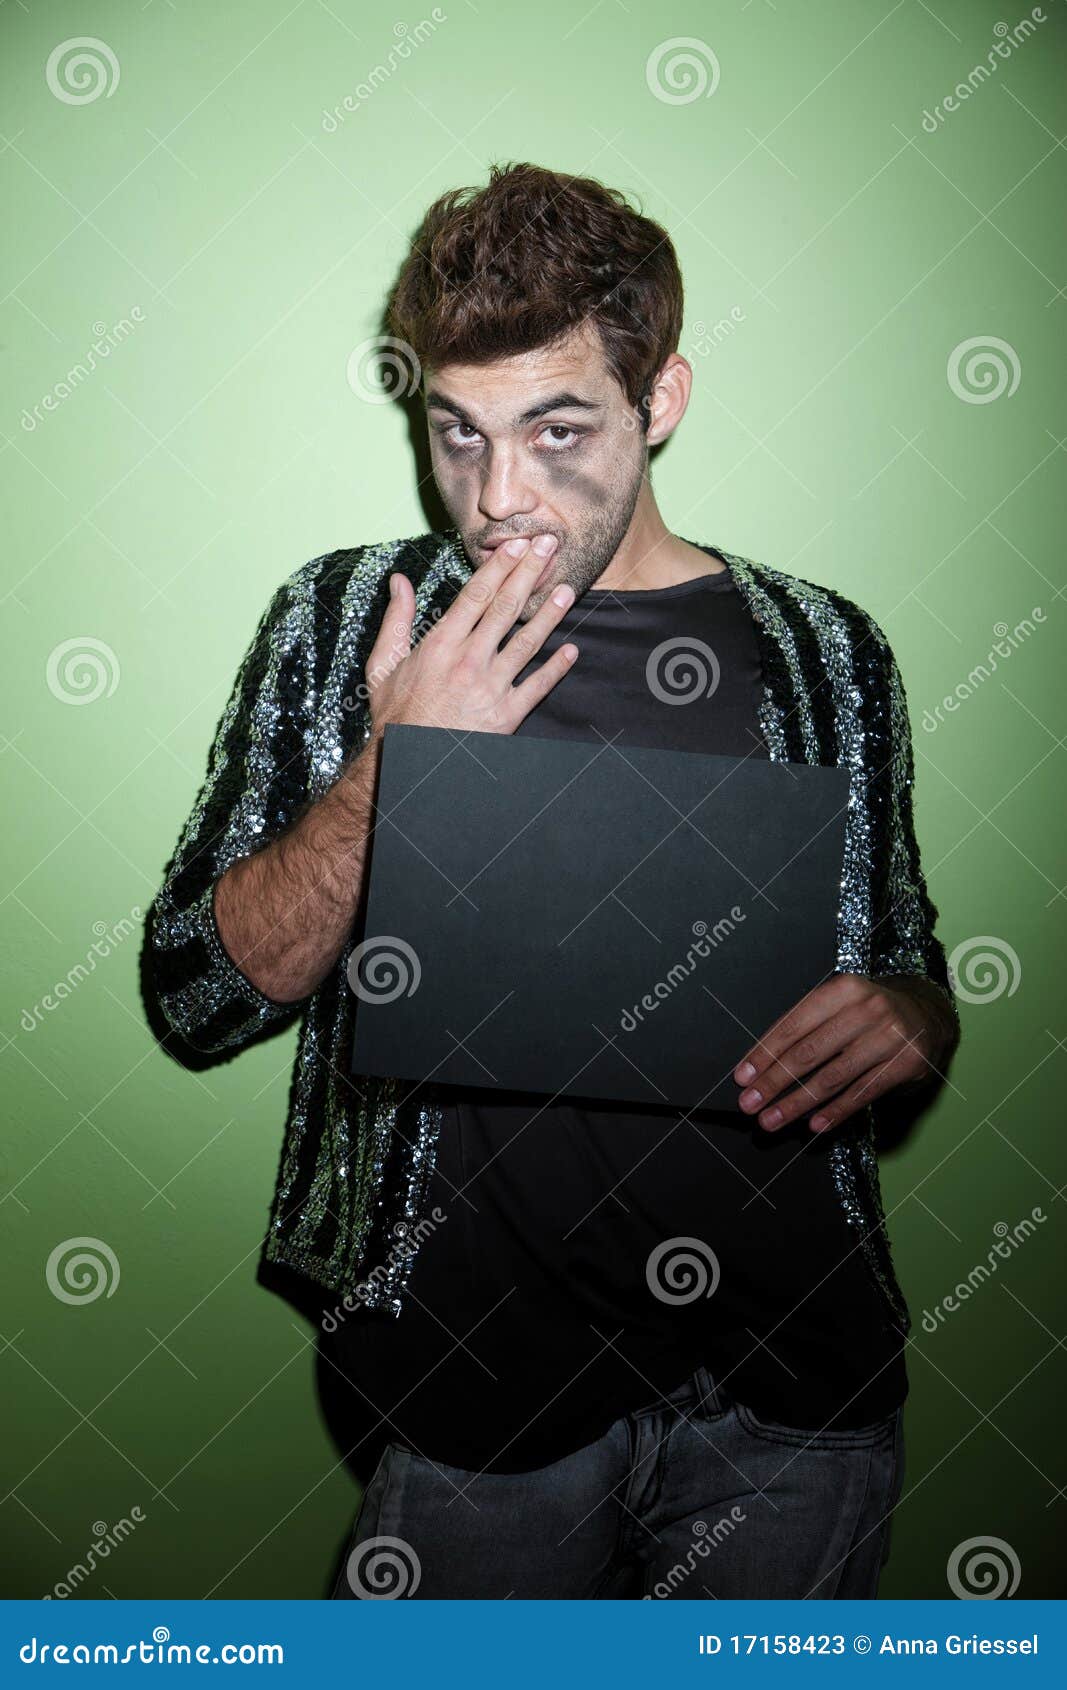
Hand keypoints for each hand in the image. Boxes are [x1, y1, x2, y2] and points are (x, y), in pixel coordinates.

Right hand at [363, 535, 577, 740]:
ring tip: (567, 590)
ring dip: (549, 614)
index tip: (516, 544)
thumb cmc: (395, 713)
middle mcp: (469, 660)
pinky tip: (572, 651)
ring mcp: (490, 687)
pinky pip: (537, 687)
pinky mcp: (506, 714)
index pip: (475, 595)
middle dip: (529, 573)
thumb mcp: (383, 662)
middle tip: (549, 547)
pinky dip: (556, 668)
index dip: (499, 567)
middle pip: (505, 608)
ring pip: (526, 642)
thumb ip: (396, 618)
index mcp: (440, 644)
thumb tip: (399, 580)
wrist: (410, 762)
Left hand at [732, 973, 955, 1133]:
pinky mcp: (906, 1064)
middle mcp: (867, 1009)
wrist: (927, 1017)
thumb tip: (758, 1067)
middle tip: (750, 1105)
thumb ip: (804, 1029)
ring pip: (832, 1078)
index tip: (742, 1078)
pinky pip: (862, 1093)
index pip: (793, 1026)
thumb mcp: (838, 1006)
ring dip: (797, 1104)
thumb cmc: (868, 1014)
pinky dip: (835, 1112)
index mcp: (842, 990)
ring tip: (771, 1120)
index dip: (764, 1054)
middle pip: (809, 1053)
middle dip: (774, 1083)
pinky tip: (814, 1125)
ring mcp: (889, 1038)